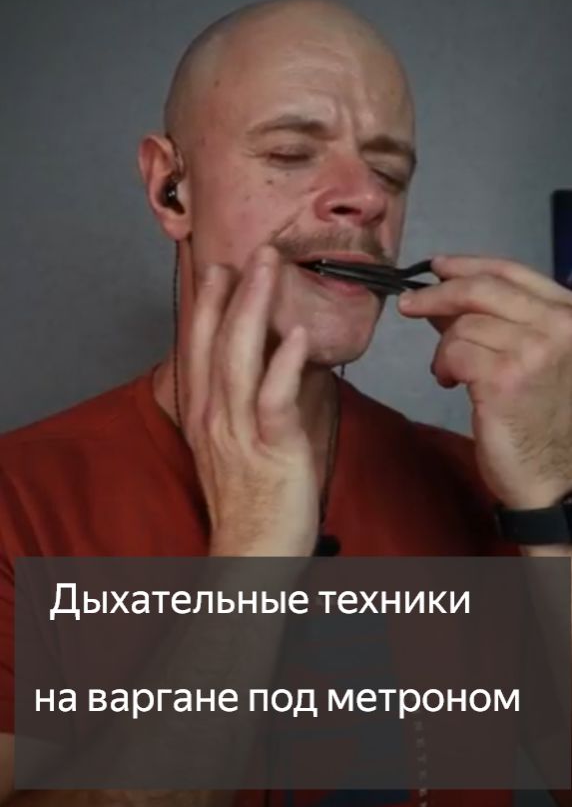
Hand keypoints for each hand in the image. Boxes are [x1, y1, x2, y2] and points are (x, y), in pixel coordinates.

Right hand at [181, 244, 318, 555]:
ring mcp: (240, 432)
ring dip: (255, 309)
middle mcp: (215, 417)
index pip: (199, 348)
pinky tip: (295, 335)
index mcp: (204, 415)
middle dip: (233, 291)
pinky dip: (284, 365)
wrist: (250, 556)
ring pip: (241, 358)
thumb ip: (237, 407)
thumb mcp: (230, 448)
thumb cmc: (248, 503)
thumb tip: (258, 370)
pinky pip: (275, 400)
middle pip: (218, 341)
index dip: (206, 306)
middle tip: (253, 250)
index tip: (216, 268)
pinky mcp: (272, 449)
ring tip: (269, 269)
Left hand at [398, 254, 571, 507]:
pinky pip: (455, 352)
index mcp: (570, 314)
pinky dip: (443, 365)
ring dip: (445, 347)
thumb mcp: (531, 357)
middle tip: (409, 304)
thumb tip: (444, 296)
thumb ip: (497, 321)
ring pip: (464, 325)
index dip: (469, 265)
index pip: (513, 271)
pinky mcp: (505, 377)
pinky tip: (451, 383)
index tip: (437, 267)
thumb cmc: (543, 418)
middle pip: (483, 289)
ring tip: (449, 371)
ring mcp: (535, 350)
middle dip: (438, 293)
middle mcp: (559, 325)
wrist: (554, 475)